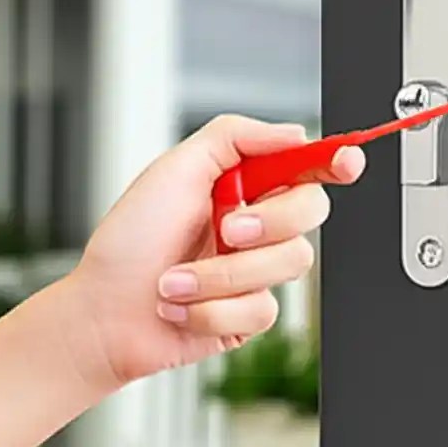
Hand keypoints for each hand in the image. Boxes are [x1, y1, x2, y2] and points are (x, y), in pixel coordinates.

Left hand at [57, 116, 364, 390]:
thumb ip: (235, 137)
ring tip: (177, 279)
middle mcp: (258, 225)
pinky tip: (182, 306)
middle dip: (269, 221)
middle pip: (311, 211)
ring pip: (290, 264)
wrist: (102, 313)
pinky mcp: (251, 314)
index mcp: (245, 184)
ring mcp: (257, 271)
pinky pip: (263, 309)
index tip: (344, 161)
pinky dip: (212, 309)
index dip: (335, 161)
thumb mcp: (174, 169)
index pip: (306, 165)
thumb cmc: (129, 242)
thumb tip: (293, 132)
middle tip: (226, 229)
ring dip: (222, 274)